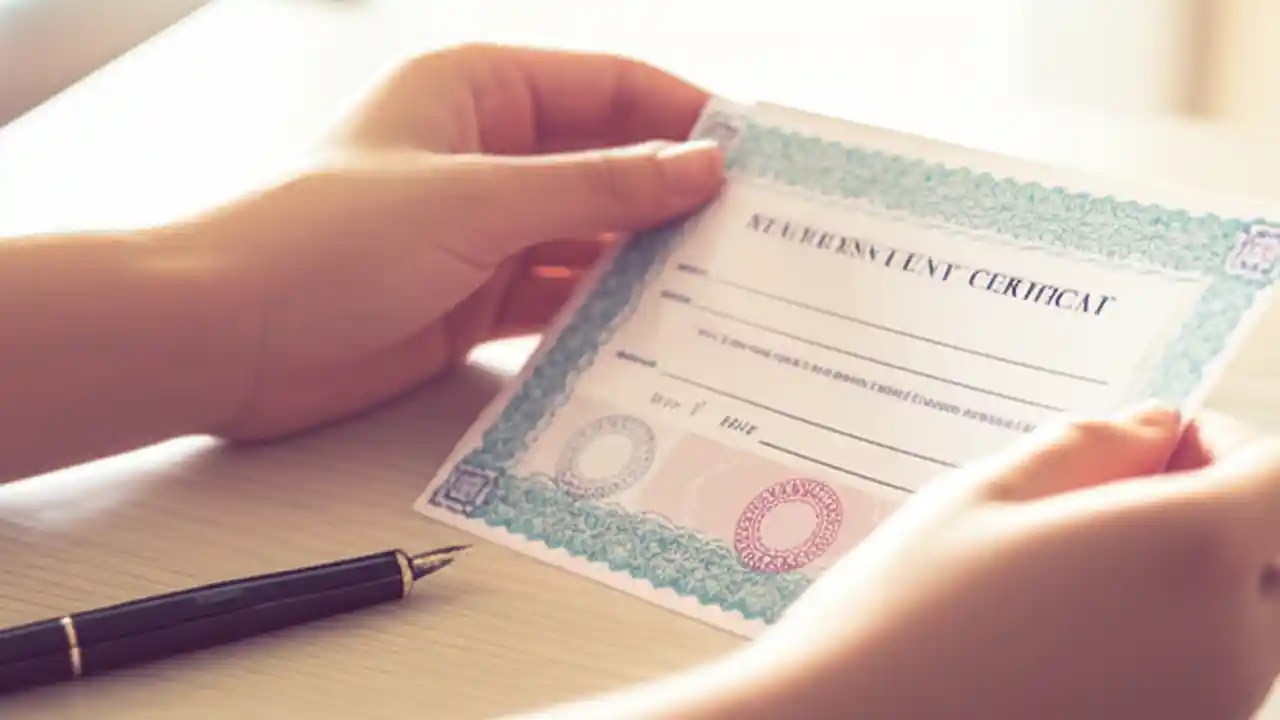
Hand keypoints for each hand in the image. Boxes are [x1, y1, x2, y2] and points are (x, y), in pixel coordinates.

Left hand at [194, 44, 723, 439]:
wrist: (226, 339)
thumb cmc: (323, 240)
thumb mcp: (478, 202)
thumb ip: (596, 187)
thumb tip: (697, 165)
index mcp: (477, 91)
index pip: (605, 86)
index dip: (681, 112)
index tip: (752, 152)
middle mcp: (484, 154)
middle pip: (604, 164)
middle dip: (670, 195)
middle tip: (750, 231)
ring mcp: (480, 231)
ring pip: (586, 236)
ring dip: (642, 261)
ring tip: (717, 288)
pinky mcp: (471, 298)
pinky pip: (557, 297)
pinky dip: (600, 312)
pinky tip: (652, 331)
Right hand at [727, 406, 1279, 718]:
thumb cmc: (900, 617)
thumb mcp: (981, 497)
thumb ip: (1088, 447)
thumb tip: (1158, 426)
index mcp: (1187, 555)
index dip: (1230, 447)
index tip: (1157, 444)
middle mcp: (1225, 647)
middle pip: (1268, 555)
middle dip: (1207, 513)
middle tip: (1101, 503)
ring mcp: (1202, 713)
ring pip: (1239, 623)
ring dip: (1183, 580)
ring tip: (1064, 574)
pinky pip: (1197, 681)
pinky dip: (1159, 642)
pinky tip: (1060, 637)